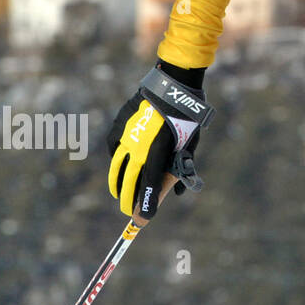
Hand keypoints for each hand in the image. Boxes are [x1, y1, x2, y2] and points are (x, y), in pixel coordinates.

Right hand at [107, 66, 213, 220]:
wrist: (172, 85)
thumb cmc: (186, 117)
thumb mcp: (189, 144)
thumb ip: (181, 167)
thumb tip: (176, 192)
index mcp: (157, 149)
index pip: (149, 183)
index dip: (146, 202)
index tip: (144, 219)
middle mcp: (138, 144)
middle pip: (129, 179)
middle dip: (129, 199)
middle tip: (130, 213)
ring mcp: (125, 134)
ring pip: (117, 166)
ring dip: (118, 183)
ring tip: (120, 195)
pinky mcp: (118, 126)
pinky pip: (114, 149)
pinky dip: (117, 160)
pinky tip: (120, 166)